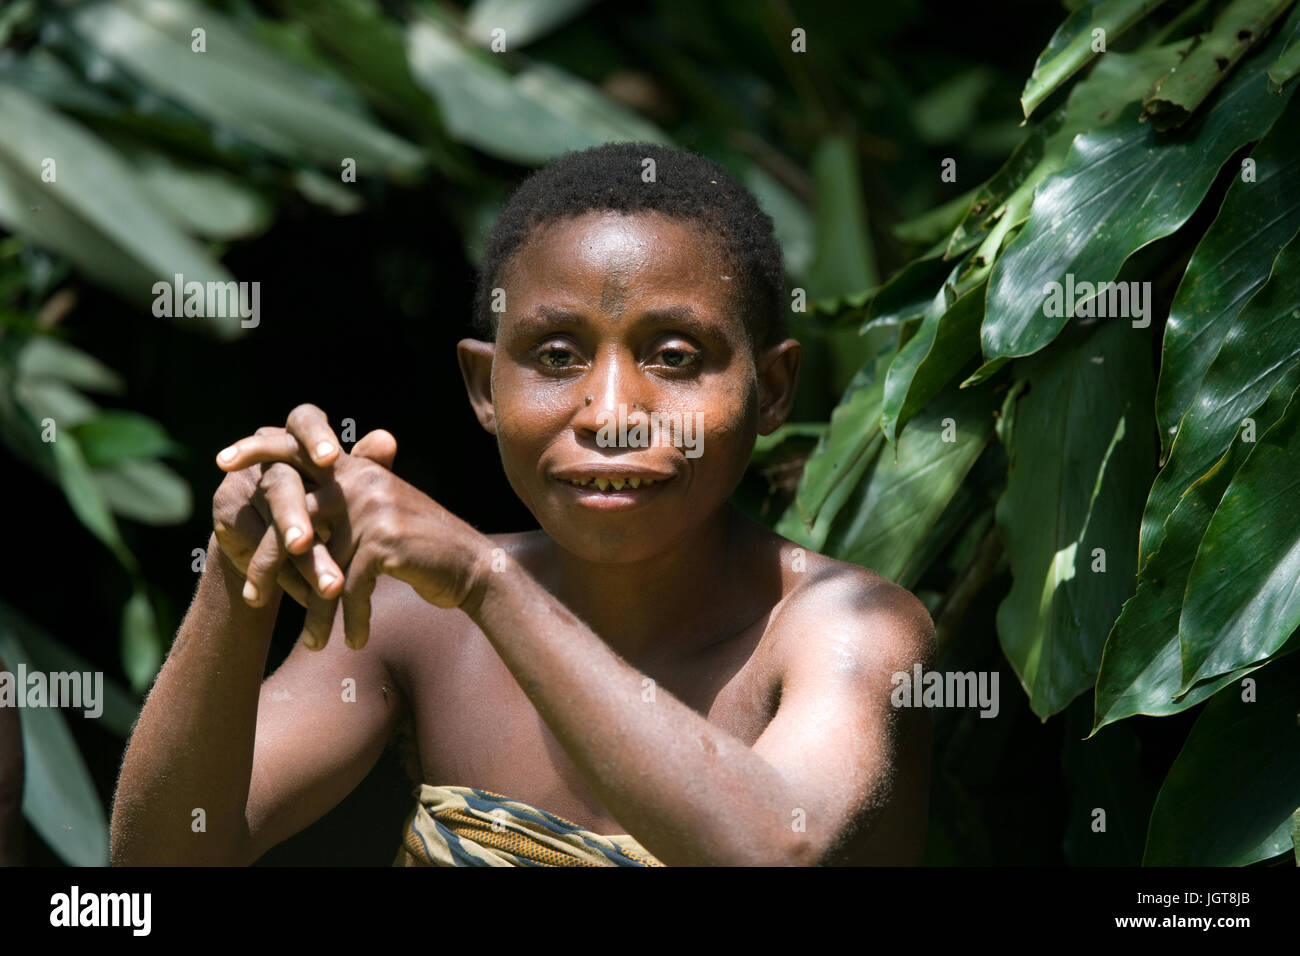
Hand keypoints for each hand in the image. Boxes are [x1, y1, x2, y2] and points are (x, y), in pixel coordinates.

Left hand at [216, 405, 491, 649]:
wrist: (474, 567)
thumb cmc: (421, 551)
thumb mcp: (380, 519)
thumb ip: (341, 511)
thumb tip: (290, 522)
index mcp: (356, 469)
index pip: (296, 453)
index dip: (258, 450)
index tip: (221, 462)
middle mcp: (361, 479)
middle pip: (293, 521)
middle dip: (267, 564)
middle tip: (252, 598)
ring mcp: (372, 506)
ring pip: (321, 565)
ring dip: (315, 612)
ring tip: (309, 642)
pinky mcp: (384, 538)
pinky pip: (350, 586)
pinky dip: (350, 619)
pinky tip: (355, 641)